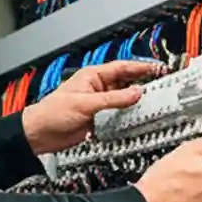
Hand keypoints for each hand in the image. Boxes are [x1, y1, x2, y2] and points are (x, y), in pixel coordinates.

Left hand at [20, 60, 165, 154]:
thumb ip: (112, 99)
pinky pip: (118, 116)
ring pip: (124, 101)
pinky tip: (137, 121)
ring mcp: (99, 104)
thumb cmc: (52, 112)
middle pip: (126, 84)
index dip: (141, 67)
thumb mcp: (85, 104)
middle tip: (162, 87)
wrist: (39, 135)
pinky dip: (127, 119)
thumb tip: (136, 93)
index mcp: (93, 77)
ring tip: (153, 104)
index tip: (158, 68)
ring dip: (136, 104)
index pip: (122, 68)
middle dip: (143, 85)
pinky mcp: (98, 119)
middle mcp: (98, 88)